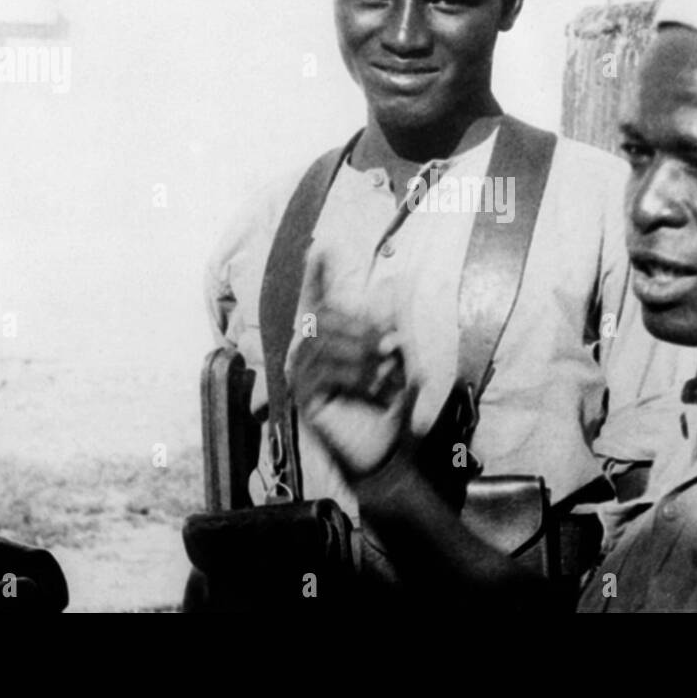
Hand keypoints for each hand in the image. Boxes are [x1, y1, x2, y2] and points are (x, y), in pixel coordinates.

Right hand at [292, 255, 416, 482]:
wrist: (385, 451)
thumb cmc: (387, 404)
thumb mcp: (397, 358)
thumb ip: (392, 323)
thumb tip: (394, 282)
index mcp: (325, 340)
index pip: (316, 299)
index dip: (316, 274)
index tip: (321, 245)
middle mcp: (305, 354)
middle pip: (325, 318)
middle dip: (363, 328)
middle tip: (394, 347)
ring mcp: (299, 375)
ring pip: (326, 343)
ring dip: (363, 354)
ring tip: (389, 371)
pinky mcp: (303, 398)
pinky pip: (326, 372)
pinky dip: (356, 376)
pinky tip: (375, 387)